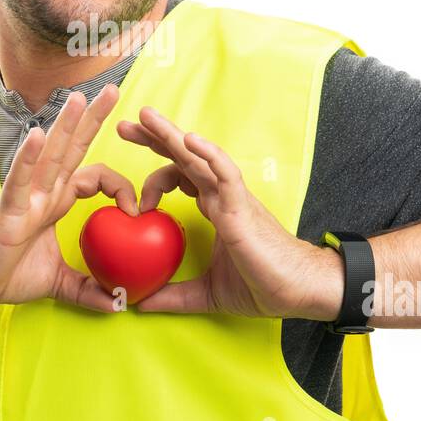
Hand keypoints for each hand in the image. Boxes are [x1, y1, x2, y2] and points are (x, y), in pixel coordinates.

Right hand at [0, 83, 139, 311]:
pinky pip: (20, 179)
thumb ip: (88, 290)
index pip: (94, 177)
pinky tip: (39, 134)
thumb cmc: (5, 272)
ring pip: (49, 155)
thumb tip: (118, 305)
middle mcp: (43, 190)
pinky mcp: (8, 209)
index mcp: (56, 200)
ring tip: (79, 97)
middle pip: (73, 147)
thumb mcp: (58, 283)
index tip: (136, 209)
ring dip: (65, 125)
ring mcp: (25, 196)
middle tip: (116, 89)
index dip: (119, 185)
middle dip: (94, 118)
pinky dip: (29, 157)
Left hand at [115, 106, 343, 318]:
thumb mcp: (206, 293)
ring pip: (199, 157)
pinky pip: (225, 173)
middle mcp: (220, 196)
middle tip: (125, 125)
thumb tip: (139, 304)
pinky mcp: (242, 206)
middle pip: (184, 157)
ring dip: (171, 135)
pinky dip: (208, 154)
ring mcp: (232, 197)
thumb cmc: (260, 284)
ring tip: (145, 116)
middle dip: (154, 139)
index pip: (179, 176)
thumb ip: (173, 295)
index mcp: (214, 207)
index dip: (154, 176)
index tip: (132, 198)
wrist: (296, 290)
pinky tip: (189, 139)